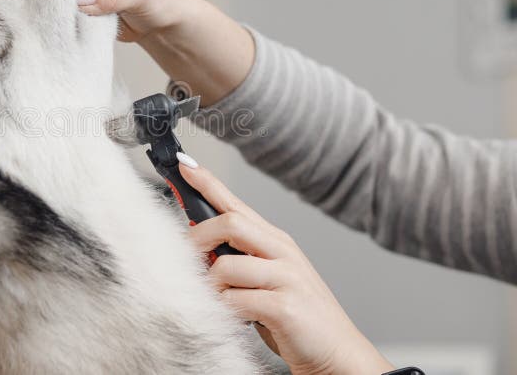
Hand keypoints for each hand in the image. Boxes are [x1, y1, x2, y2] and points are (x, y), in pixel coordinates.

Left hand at [177, 155, 393, 374]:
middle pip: (229, 222)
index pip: (235, 203)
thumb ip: (238, 258)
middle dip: (197, 238)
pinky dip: (225, 310)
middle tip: (185, 260)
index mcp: (276, 241)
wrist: (337, 354)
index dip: (207, 183)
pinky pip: (235, 300)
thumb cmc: (295, 318)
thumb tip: (196, 243)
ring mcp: (287, 277)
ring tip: (219, 303)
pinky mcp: (285, 306)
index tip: (183, 166)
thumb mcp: (266, 279)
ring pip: (226, 265)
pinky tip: (234, 318)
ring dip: (211, 286)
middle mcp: (283, 252)